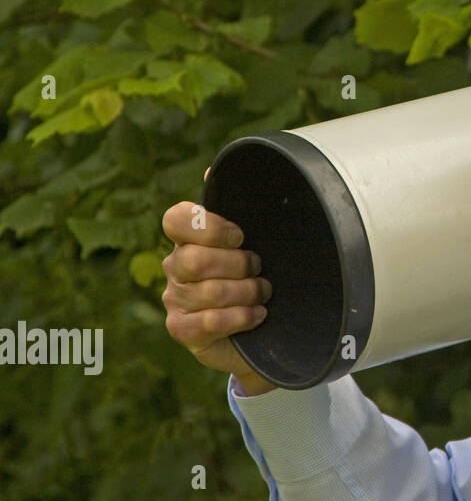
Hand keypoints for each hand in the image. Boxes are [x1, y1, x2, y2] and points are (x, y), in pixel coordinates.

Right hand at [160, 167, 275, 395]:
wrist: (264, 327)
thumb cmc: (258, 274)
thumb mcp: (258, 237)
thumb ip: (239, 206)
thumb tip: (212, 170)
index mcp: (190, 237)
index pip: (176, 219)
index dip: (210, 226)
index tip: (241, 235)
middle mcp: (176, 265)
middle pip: (194, 259)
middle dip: (239, 265)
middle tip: (259, 268)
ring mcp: (175, 299)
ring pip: (208, 291)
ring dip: (247, 292)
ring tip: (263, 293)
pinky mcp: (182, 330)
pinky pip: (209, 322)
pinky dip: (241, 317)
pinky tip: (257, 315)